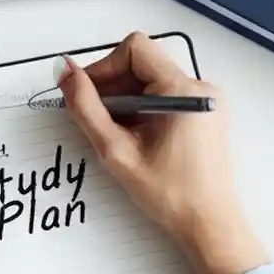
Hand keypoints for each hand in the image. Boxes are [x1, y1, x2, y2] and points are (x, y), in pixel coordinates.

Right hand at [59, 33, 266, 273]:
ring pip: (152, 79)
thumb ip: (85, 106)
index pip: (134, 49)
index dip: (104, 67)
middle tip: (98, 120)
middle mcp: (200, 86)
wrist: (209, 224)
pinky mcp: (205, 111)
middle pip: (142, 62)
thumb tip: (64, 70)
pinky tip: (137, 137)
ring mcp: (205, 99)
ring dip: (126, 98)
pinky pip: (165, 93)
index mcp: (182, 90)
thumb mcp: (116, 150)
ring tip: (119, 134)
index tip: (87, 95)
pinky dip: (143, 107)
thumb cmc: (169, 194)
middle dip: (113, 86)